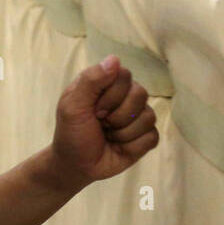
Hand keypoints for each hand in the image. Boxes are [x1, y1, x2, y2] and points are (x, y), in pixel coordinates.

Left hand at [50, 55, 157, 184]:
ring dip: (122, 132)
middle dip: (116, 115)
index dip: (110, 95)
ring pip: (148, 116)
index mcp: (106, 83)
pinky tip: (118, 146)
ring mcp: (138, 116)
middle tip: (100, 123)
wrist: (76, 165)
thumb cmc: (71, 132)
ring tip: (108, 135)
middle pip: (140, 93)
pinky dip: (131, 146)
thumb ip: (91, 80)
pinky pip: (151, 136)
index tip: (93, 109)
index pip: (124, 75)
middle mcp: (125, 96)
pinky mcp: (146, 136)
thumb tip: (115, 59)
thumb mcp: (72, 106)